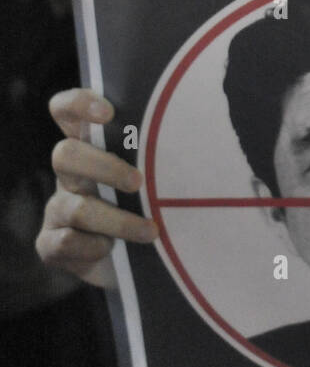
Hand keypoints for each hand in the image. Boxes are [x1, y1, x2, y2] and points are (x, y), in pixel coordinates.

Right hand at [35, 88, 158, 285]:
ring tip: (150, 232)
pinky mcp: (51, 244)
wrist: (143, 262)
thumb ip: (162, 153)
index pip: (66, 111)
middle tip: (138, 182)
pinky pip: (63, 243)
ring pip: (76, 207)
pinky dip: (92, 247)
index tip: (108, 113)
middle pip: (64, 155)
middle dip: (103, 167)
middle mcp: (70, 174)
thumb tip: (199, 131)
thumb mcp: (158, 176)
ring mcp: (57, 209)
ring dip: (117, 221)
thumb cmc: (154, 206)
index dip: (77, 104)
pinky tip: (111, 250)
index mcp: (90, 148)